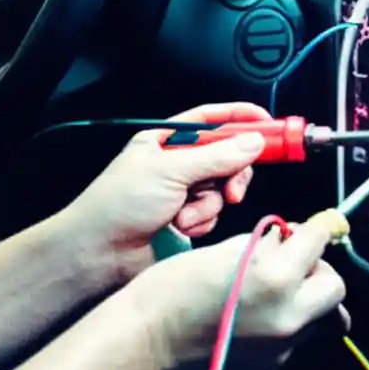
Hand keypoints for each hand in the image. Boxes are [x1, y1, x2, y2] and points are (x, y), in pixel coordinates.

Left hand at [60, 103, 271, 280]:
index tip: (269, 123)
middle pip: (225, 157)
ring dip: (207, 206)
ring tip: (183, 215)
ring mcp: (181, 192)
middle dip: (231, 176)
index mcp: (166, 140)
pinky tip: (178, 227)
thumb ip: (216, 157)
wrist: (99, 251)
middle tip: (232, 190)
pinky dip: (200, 222)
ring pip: (221, 190)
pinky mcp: (185, 219)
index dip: (240, 118)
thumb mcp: (170, 171)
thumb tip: (253, 142)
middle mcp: (176, 163)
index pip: (211, 119)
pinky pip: (212, 215)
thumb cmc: (119, 203)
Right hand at [129, 212, 348, 369]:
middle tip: (292, 263)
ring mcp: (282, 348)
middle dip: (317, 271)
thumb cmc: (173, 287)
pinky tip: (250, 320)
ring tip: (267, 293)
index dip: (316, 229)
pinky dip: (280, 325)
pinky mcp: (270, 369)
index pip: (319, 241)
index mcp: (276, 277)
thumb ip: (264, 244)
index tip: (314, 227)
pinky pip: (291, 340)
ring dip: (301, 299)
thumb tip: (288, 240)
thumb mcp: (223, 250)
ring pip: (316, 317)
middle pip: (334, 287)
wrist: (145, 341)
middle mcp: (289, 316)